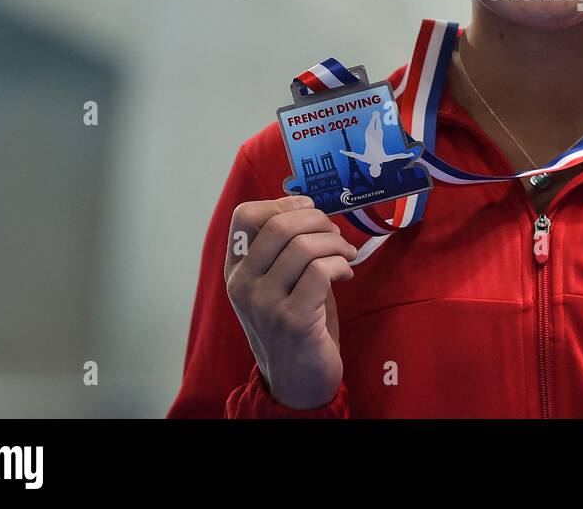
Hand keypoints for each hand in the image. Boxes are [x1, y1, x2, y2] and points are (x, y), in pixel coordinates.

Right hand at [224, 196, 357, 408]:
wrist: (297, 379)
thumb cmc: (295, 322)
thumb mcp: (278, 281)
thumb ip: (284, 248)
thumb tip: (311, 208)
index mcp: (236, 269)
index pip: (245, 216)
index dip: (283, 203)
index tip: (310, 209)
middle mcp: (243, 284)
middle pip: (278, 225)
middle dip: (318, 220)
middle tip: (335, 234)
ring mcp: (264, 303)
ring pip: (303, 246)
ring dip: (336, 243)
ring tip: (346, 254)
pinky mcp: (292, 320)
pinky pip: (321, 270)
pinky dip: (341, 264)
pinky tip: (345, 275)